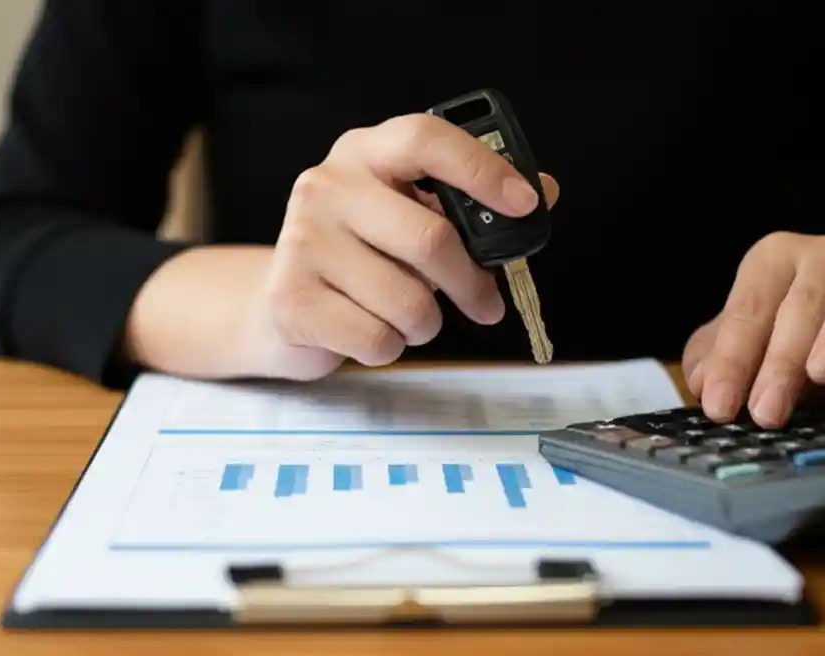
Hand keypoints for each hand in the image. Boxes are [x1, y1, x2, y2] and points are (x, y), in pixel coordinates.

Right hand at [246, 113, 559, 380]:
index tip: (525, 203)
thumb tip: (545, 192)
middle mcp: (327, 187)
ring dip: (426, 323)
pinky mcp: (291, 299)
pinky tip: (372, 329)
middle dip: (471, 283)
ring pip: (407, 301)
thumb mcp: (413, 216)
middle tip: (486, 305)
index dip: (481, 170)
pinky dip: (391, 346)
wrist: (279, 303)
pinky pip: (377, 338)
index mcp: (365, 154)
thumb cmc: (360, 257)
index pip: (425, 140)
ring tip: (410, 316)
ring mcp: (303, 242)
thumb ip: (471, 206)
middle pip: (429, 237)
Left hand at [683, 232, 824, 427]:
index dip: (731, 361)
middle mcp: (821, 256)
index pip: (748, 311)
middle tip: (765, 412)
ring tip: (821, 376)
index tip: (720, 407)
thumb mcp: (743, 350)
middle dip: (780, 361)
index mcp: (771, 261)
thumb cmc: (785, 337)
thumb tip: (701, 382)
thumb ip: (713, 361)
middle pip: (799, 304)